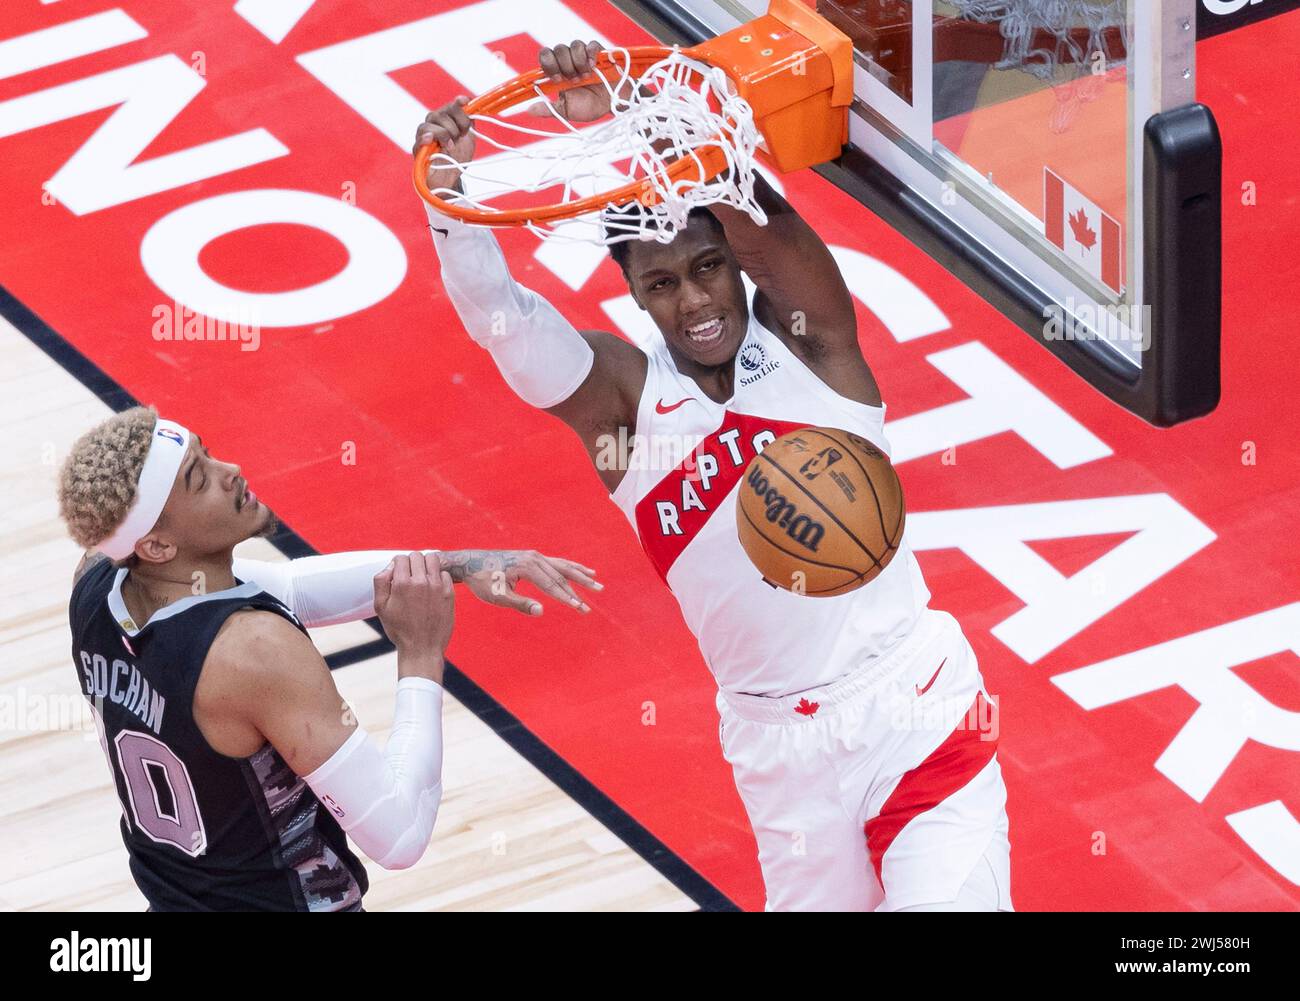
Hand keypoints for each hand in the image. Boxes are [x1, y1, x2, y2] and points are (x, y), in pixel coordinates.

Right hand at [373, 553, 454, 660]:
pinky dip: (438, 577)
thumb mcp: (381, 607)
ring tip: (422, 577)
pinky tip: (433, 588)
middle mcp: (421, 582)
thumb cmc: (400, 630)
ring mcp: (437, 587)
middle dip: (411, 563)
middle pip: (417, 556)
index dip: (398, 564)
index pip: (401, 558)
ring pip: (433, 559)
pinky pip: (445, 573)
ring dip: (426, 565)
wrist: (422, 648)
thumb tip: (390, 566)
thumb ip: (381, 582)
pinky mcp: (449, 593)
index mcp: (402, 584)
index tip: (399, 574)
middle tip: (410, 575)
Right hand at [414, 97, 475, 192]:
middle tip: (460, 138)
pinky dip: (425, 138)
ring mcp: (423, 136)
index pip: (451, 106)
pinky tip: (430, 139)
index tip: (465, 103)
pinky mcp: (418, 151)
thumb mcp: (469, 138)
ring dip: (444, 134)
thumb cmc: (458, 156)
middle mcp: (432, 124)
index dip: (459, 105)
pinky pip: (418, 140)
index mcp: (444, 119)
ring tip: (451, 146)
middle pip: (440, 115)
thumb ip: (469, 121)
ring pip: (429, 125)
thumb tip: (471, 104)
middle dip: (455, 127)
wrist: (452, 178)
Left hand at [446, 549, 601, 615]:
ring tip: (597, 582)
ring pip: (562, 566)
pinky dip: (570, 568)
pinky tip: (581, 571)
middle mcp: (534, 558)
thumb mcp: (498, 596)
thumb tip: (541, 611)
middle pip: (562, 574)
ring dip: (580, 575)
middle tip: (598, 593)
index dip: (568, 598)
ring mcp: (534, 556)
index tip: (581, 608)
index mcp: (527, 567)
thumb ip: (520, 603)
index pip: (552, 585)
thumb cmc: (482, 581)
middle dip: (580, 587)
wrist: (470, 563)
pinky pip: (556, 563)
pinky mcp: (532, 557)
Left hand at [528, 40, 612, 122]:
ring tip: (586, 77)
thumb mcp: (565, 111)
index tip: (557, 79)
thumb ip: (548, 109)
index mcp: (558, 71)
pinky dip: (591, 55)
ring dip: (579, 63)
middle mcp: (569, 60)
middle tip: (574, 81)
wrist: (611, 105)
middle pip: (558, 49)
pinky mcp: (598, 53)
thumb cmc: (589, 107)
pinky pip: (590, 45)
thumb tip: (529, 110)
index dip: (549, 64)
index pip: (545, 56)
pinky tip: (594, 68)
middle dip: (565, 66)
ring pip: (574, 45)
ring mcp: (583, 55)